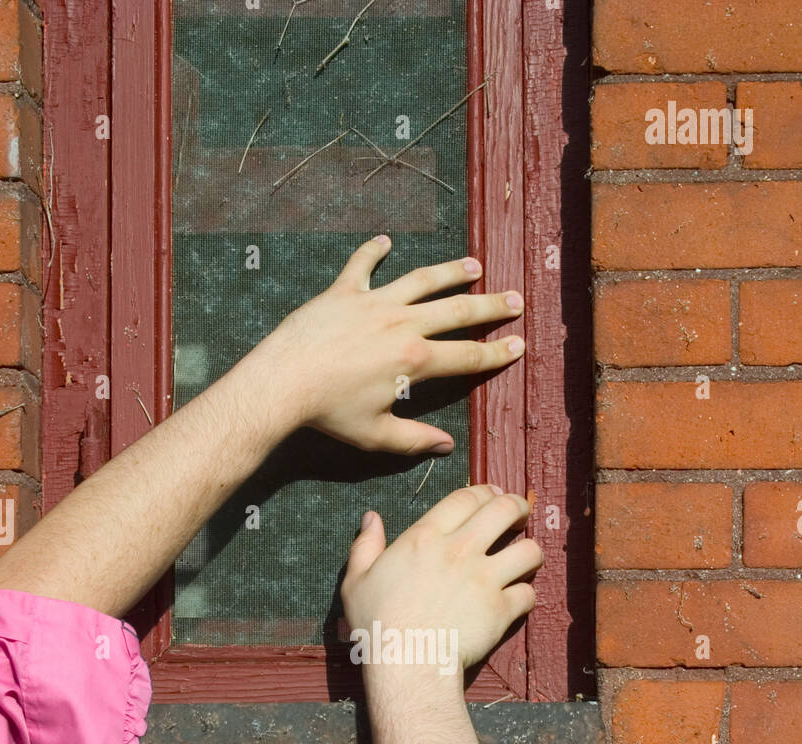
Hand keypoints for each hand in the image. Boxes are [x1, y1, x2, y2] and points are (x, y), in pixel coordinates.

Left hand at [250, 236, 525, 455]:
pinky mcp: (344, 292)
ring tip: (474, 266)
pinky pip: (363, 265)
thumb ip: (415, 439)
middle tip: (515, 300)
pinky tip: (385, 241)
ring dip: (451, 271)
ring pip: (422, 280)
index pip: (468, 357)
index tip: (519, 346)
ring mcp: (374, 303)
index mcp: (415, 361)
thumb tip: (445, 445)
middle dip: (491, 306)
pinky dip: (373, 251)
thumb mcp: (377, 435)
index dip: (497, 353)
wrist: (283, 382)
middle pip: (458, 311)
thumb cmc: (329, 413)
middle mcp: (402, 324)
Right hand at [341, 485, 542, 679]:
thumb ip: (365, 546)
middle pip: (504, 509)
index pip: (465, 497)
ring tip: (526, 557)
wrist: (406, 664)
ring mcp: (484, 579)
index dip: (483, 491)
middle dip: (518, 506)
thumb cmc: (377, 624)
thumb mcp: (356, 580)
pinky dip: (526, 596)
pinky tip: (517, 599)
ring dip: (530, 551)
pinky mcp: (501, 610)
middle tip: (519, 515)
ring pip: (529, 550)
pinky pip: (528, 594)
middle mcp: (460, 550)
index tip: (491, 496)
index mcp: (426, 537)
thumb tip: (371, 518)